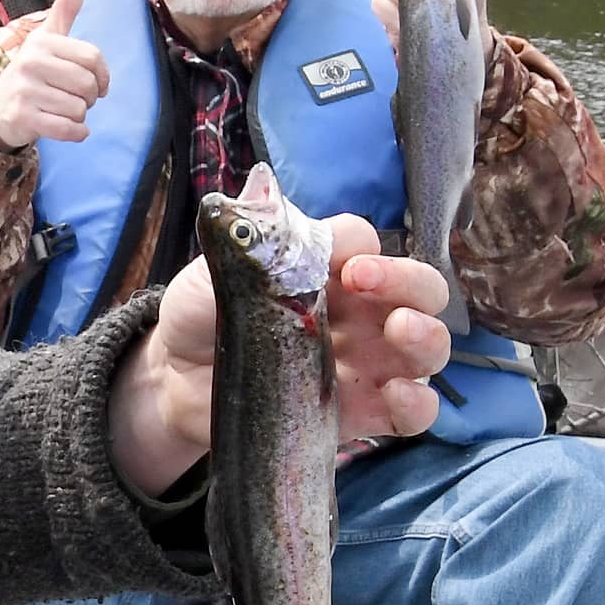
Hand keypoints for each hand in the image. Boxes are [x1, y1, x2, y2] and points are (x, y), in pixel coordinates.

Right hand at [0, 0, 109, 150]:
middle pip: (87, 85)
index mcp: (42, 42)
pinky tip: (69, 128)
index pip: (93, 59)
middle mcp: (31, 63)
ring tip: (64, 110)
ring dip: (80, 116)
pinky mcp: (24, 118)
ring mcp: (26, 91)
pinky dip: (76, 133)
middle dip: (89, 98)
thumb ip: (64, 10)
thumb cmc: (32, 72)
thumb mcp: (47, 39)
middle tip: (77, 99)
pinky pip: (68, 129)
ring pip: (79, 109)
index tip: (96, 84)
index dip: (102, 76)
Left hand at [109, 214, 451, 495]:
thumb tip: (264, 192)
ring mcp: (367, 362)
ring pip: (429, 347)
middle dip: (410, 283)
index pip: (366, 244)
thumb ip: (247, 239)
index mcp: (329, 269)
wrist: (175, 379)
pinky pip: (413, 412)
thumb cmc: (200, 314)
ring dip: (426, 336)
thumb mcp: (217, 270)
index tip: (346, 267)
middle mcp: (360, 311)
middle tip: (369, 289)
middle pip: (420, 289)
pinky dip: (418, 403)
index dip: (363, 250)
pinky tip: (397, 394)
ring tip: (399, 331)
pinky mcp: (362, 412)